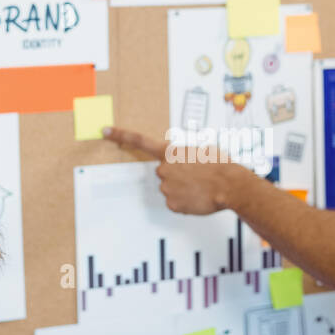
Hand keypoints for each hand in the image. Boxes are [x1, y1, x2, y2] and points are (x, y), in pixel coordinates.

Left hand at [102, 125, 244, 214]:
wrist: (230, 185)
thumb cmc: (220, 165)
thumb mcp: (202, 149)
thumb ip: (185, 155)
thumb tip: (184, 163)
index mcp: (170, 151)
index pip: (139, 141)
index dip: (120, 135)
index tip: (104, 130)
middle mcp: (163, 169)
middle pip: (164, 173)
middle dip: (177, 175)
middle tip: (196, 176)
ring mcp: (166, 187)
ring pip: (170, 189)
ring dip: (182, 189)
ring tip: (200, 187)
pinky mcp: (172, 204)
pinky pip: (176, 203)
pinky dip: (186, 202)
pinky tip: (198, 197)